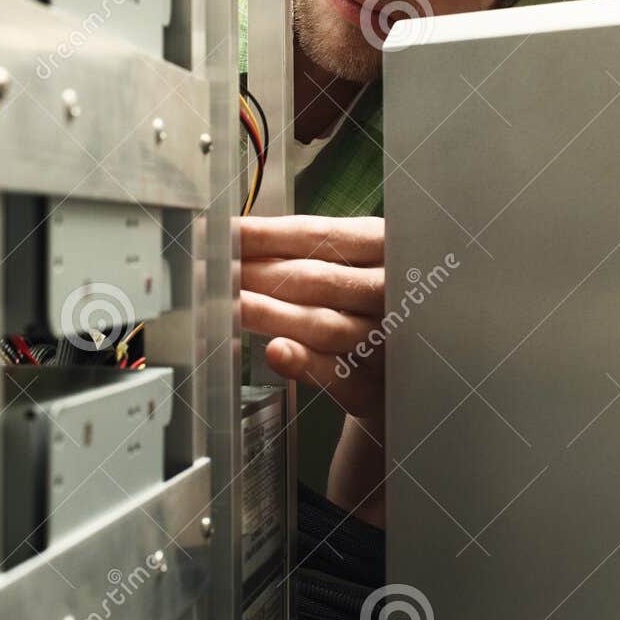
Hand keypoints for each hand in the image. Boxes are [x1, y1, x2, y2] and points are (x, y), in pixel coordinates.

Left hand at [239, 214, 387, 524]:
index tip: (221, 233)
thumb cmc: (367, 307)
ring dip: (272, 314)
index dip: (265, 235)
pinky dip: (306, 362)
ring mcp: (390, 339)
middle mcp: (391, 290)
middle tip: (211, 274)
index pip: (319, 235)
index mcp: (384, 246)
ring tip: (229, 307)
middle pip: (316, 279)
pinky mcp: (377, 386)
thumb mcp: (350, 268)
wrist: (409, 372)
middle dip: (257, 275)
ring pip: (324, 324)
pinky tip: (276, 352)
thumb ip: (304, 255)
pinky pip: (339, 374)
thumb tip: (231, 239)